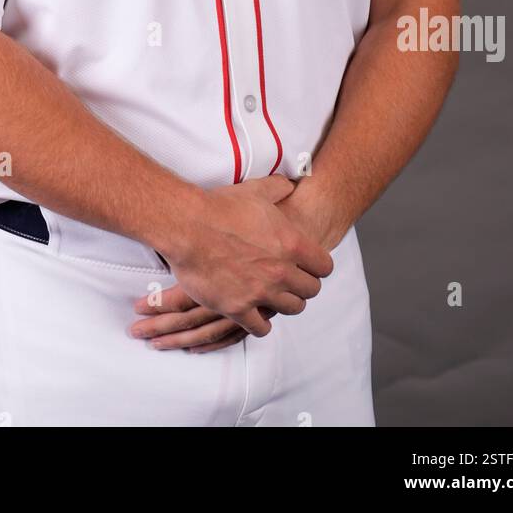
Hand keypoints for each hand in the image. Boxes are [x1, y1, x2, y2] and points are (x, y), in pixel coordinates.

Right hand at [129, 176, 333, 351]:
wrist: (188, 225)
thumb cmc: (220, 207)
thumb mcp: (255, 191)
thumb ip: (277, 188)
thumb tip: (288, 184)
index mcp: (291, 243)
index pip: (324, 267)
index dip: (316, 267)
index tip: (308, 267)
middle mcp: (281, 271)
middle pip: (311, 290)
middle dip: (302, 286)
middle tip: (291, 282)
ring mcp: (260, 291)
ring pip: (291, 309)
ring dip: (285, 303)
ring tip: (275, 297)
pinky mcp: (238, 307)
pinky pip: (261, 328)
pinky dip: (260, 323)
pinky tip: (255, 315)